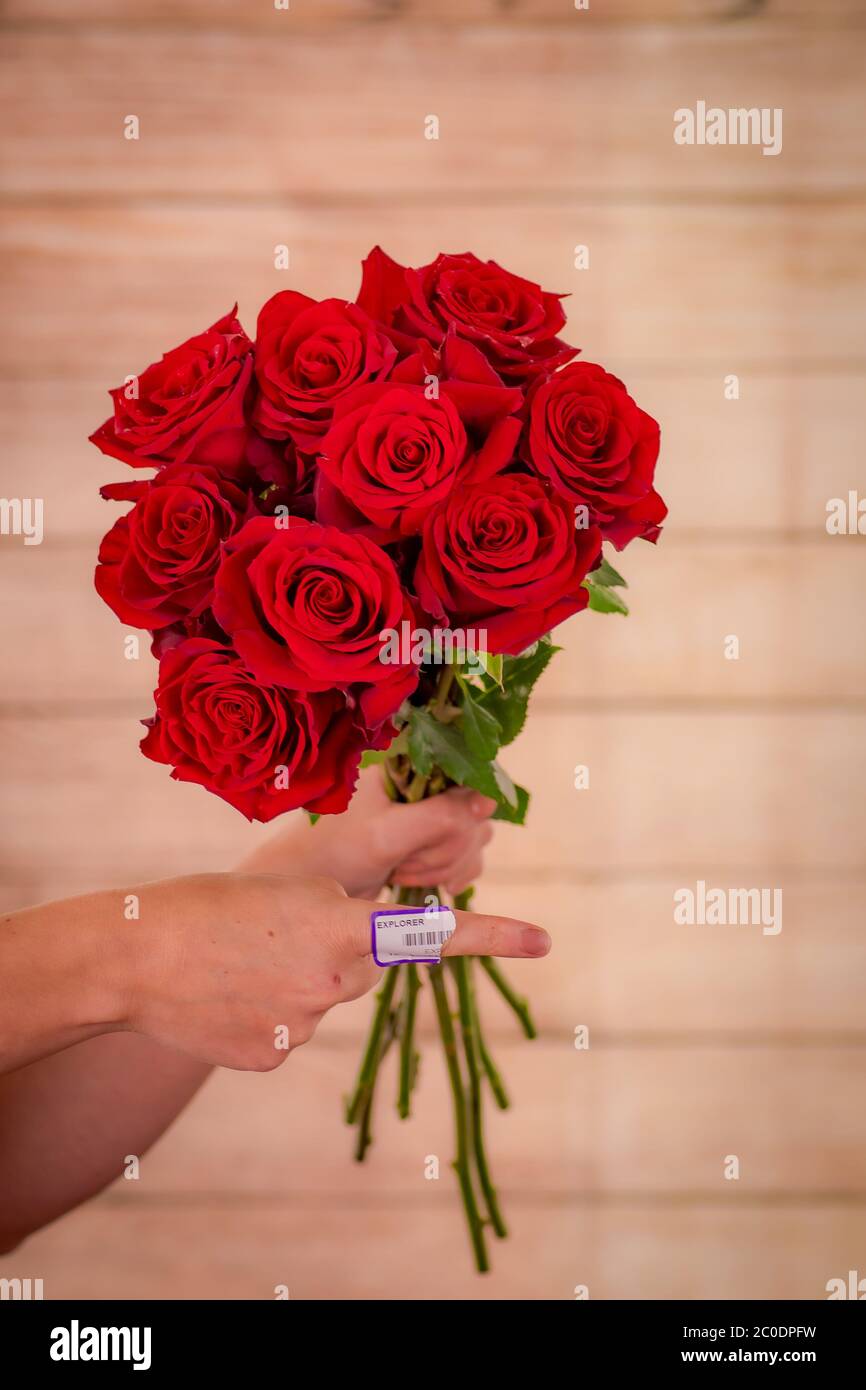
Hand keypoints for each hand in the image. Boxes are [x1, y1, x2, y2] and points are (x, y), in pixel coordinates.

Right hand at [125, 871, 548, 1071]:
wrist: (131, 960)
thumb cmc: (204, 904)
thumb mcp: (286, 885)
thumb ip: (339, 914)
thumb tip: (363, 948)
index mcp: (339, 925)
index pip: (429, 931)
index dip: (493, 934)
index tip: (545, 939)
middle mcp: (332, 981)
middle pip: (363, 965)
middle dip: (336, 948)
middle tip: (273, 932)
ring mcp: (304, 1026)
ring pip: (327, 997)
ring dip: (298, 979)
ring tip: (239, 962)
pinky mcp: (274, 1057)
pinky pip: (292, 1029)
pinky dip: (269, 1012)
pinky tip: (229, 997)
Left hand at [238, 767, 496, 898]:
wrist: (311, 885)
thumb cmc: (336, 851)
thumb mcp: (386, 832)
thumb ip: (438, 816)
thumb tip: (488, 803)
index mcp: (411, 766)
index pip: (467, 774)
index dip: (465, 808)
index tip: (440, 831)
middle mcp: (425, 786)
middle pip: (475, 812)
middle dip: (448, 846)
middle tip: (404, 858)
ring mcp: (430, 817)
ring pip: (475, 839)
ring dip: (446, 864)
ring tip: (402, 870)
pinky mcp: (432, 847)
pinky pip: (468, 858)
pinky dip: (451, 875)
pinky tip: (419, 881)